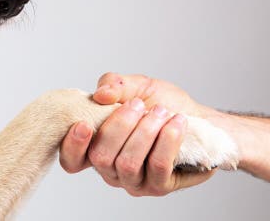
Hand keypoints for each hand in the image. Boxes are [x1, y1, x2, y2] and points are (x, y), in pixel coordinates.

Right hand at [59, 73, 215, 195]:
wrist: (198, 118)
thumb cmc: (162, 104)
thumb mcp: (137, 86)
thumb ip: (115, 84)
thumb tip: (101, 94)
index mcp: (97, 147)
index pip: (72, 160)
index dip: (72, 146)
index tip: (83, 124)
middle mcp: (111, 170)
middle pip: (101, 157)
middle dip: (121, 125)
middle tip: (140, 105)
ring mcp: (134, 181)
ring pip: (128, 162)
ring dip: (146, 131)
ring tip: (161, 112)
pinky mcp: (159, 186)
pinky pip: (157, 166)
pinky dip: (167, 140)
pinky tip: (176, 123)